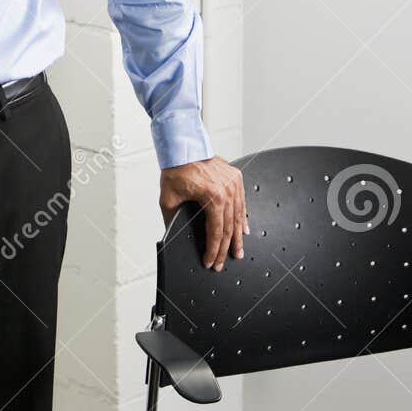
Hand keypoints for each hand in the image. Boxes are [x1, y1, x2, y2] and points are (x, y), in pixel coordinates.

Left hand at [159, 156, 247, 270]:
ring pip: (238, 217)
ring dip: (237, 237)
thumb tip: (173, 233)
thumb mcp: (168, 199)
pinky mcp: (235, 178)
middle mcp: (227, 190)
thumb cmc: (176, 168)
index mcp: (212, 196)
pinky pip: (241, 203)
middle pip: (229, 228)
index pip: (216, 232)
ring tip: (237, 251)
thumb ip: (172, 220)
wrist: (182, 147)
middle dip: (225, 249)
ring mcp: (233, 184)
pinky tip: (243, 229)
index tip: (211, 262)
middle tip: (223, 263)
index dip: (213, 251)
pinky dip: (241, 218)